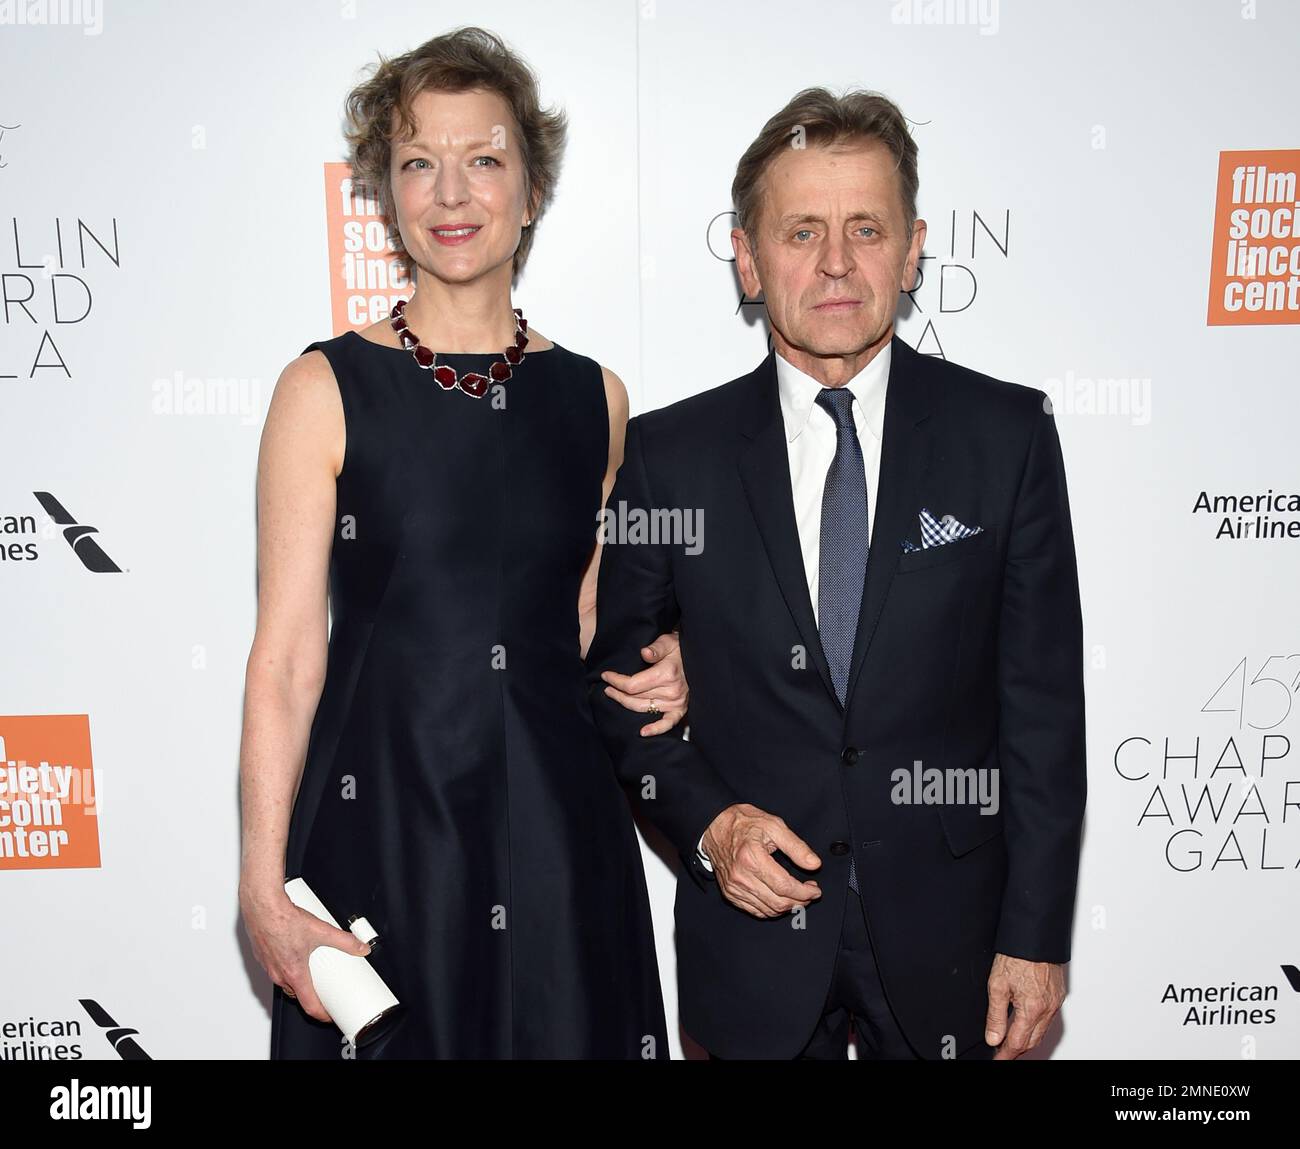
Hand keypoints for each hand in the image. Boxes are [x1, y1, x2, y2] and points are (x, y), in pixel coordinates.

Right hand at [240, 883, 371, 1023]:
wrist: (263, 906)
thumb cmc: (285, 919)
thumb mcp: (322, 931)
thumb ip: (344, 941)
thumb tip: (360, 948)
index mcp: (294, 973)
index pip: (309, 1005)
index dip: (322, 1014)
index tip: (329, 1016)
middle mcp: (279, 974)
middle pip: (297, 995)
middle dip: (311, 996)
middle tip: (324, 992)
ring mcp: (268, 966)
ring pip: (284, 982)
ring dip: (298, 982)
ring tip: (311, 972)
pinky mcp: (262, 956)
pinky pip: (274, 969)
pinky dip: (285, 968)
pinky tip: (293, 954)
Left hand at [600, 631, 688, 735]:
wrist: (698, 659)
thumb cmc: (680, 650)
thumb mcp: (668, 642)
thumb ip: (656, 648)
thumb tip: (645, 653)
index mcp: (666, 674)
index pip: (633, 684)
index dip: (616, 681)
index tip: (606, 676)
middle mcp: (672, 691)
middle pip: (635, 697)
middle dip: (618, 692)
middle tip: (607, 686)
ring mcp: (676, 702)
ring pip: (643, 708)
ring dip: (626, 704)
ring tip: (615, 696)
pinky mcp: (680, 709)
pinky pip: (667, 723)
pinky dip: (656, 729)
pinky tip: (643, 732)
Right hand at [701, 803, 821, 916]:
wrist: (715, 826)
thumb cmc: (743, 822)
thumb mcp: (773, 826)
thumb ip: (796, 846)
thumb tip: (814, 864)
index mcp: (752, 858)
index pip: (784, 886)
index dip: (804, 892)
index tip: (816, 889)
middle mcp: (740, 876)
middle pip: (778, 902)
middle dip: (800, 902)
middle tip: (810, 893)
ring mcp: (734, 887)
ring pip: (768, 910)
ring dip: (788, 907)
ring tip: (798, 895)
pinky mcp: (730, 893)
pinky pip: (755, 911)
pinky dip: (772, 909)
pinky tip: (781, 899)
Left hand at [984, 953, 1065, 1058]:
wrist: (1035, 936)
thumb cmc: (1017, 955)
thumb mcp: (997, 985)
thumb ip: (995, 1015)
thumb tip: (992, 1037)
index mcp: (1032, 1008)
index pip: (1017, 1042)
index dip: (1005, 1054)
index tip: (997, 1058)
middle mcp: (1047, 1008)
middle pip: (1031, 1041)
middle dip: (1016, 1050)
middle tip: (1001, 1052)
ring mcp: (1055, 1003)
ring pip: (1041, 1032)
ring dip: (1026, 1039)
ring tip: (1010, 1041)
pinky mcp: (1058, 996)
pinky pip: (1047, 1019)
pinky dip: (1036, 1026)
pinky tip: (1026, 1024)